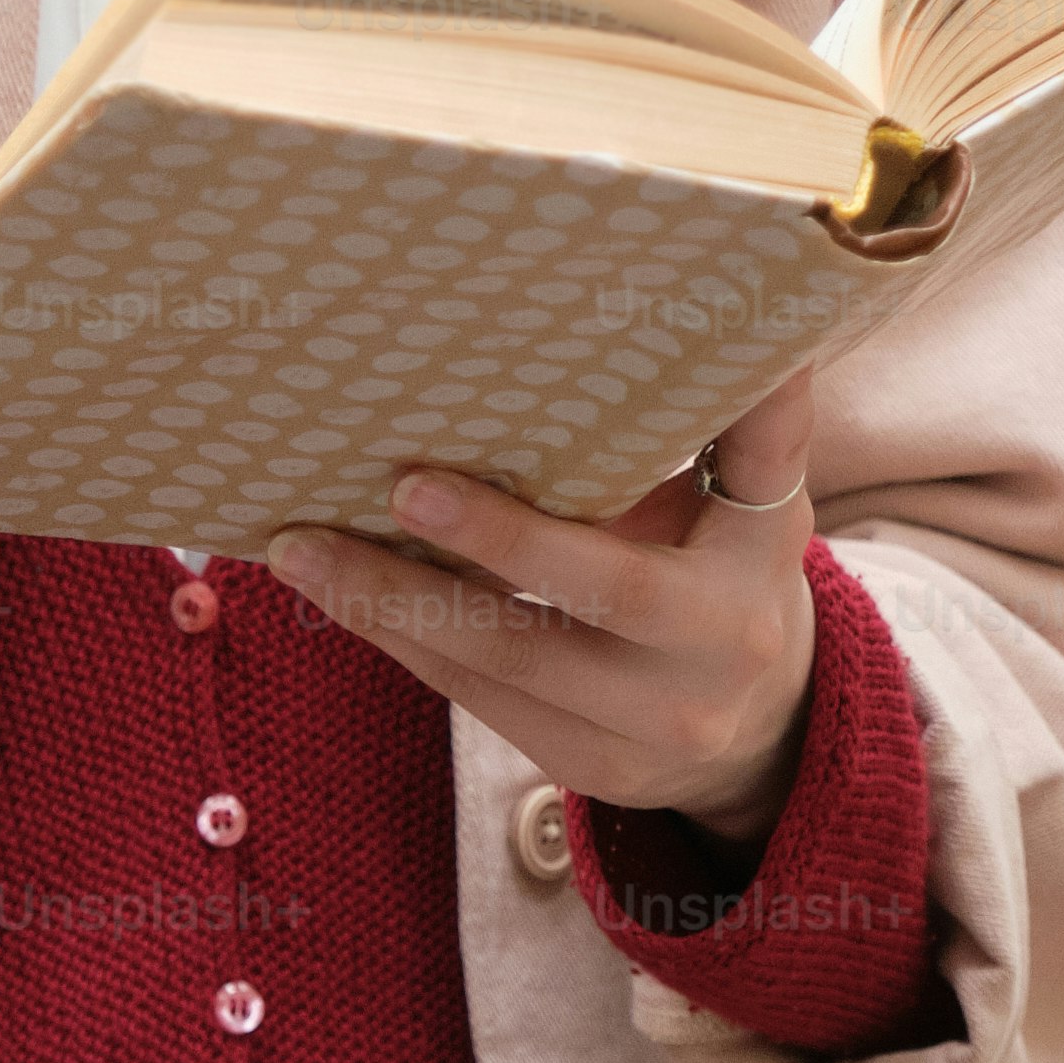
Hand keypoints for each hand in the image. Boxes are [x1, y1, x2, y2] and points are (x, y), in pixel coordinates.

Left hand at [273, 375, 819, 841]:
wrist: (754, 731)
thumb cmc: (723, 572)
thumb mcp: (747, 500)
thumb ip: (724, 422)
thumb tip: (698, 297)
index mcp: (761, 550)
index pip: (755, 463)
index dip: (730, 409)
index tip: (670, 345)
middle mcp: (723, 641)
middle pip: (605, 582)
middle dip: (498, 536)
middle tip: (399, 485)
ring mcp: (654, 718)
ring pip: (511, 656)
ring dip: (398, 599)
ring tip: (302, 549)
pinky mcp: (590, 766)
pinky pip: (480, 699)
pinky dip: (405, 641)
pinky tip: (341, 596)